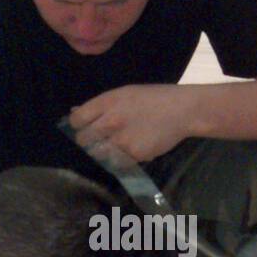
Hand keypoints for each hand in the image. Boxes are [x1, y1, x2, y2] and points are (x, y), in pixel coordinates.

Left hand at [69, 85, 189, 162]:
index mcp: (107, 102)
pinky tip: (132, 149)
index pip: (77, 120)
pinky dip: (121, 160)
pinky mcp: (133, 156)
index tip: (85, 127)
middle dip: (89, 141)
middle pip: (83, 140)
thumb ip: (100, 105)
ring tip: (117, 146)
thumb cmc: (153, 99)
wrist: (182, 110)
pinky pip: (117, 163)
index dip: (78, 125)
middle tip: (100, 139)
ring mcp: (121, 140)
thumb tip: (74, 112)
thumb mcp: (124, 93)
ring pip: (98, 154)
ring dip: (104, 152)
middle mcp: (111, 121)